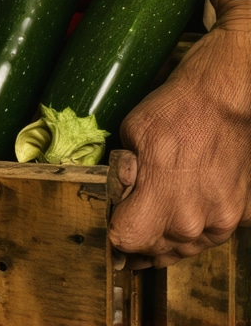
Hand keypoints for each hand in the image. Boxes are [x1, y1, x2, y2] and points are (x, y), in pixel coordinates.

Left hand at [109, 25, 250, 267]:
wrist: (222, 101)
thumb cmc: (175, 112)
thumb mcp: (130, 137)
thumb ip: (121, 174)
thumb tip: (115, 196)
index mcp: (161, 199)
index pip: (126, 240)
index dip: (113, 232)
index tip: (111, 224)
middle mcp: (193, 220)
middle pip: (153, 249)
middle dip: (138, 236)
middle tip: (131, 219)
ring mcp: (220, 221)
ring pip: (182, 248)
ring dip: (166, 237)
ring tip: (154, 219)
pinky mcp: (238, 216)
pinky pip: (208, 235)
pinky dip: (194, 227)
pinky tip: (183, 210)